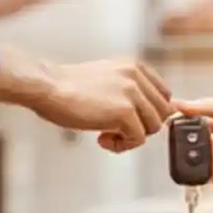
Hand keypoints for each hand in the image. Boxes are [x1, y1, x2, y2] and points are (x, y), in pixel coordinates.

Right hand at [0, 45, 171, 150]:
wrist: (48, 88)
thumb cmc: (69, 88)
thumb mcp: (107, 82)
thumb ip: (132, 92)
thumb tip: (161, 112)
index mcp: (135, 67)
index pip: (164, 95)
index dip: (150, 113)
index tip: (131, 121)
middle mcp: (137, 76)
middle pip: (163, 113)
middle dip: (143, 126)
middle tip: (117, 130)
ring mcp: (132, 93)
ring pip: (154, 127)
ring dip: (132, 137)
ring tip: (108, 134)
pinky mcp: (124, 112)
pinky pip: (138, 138)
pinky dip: (122, 145)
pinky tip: (102, 138)